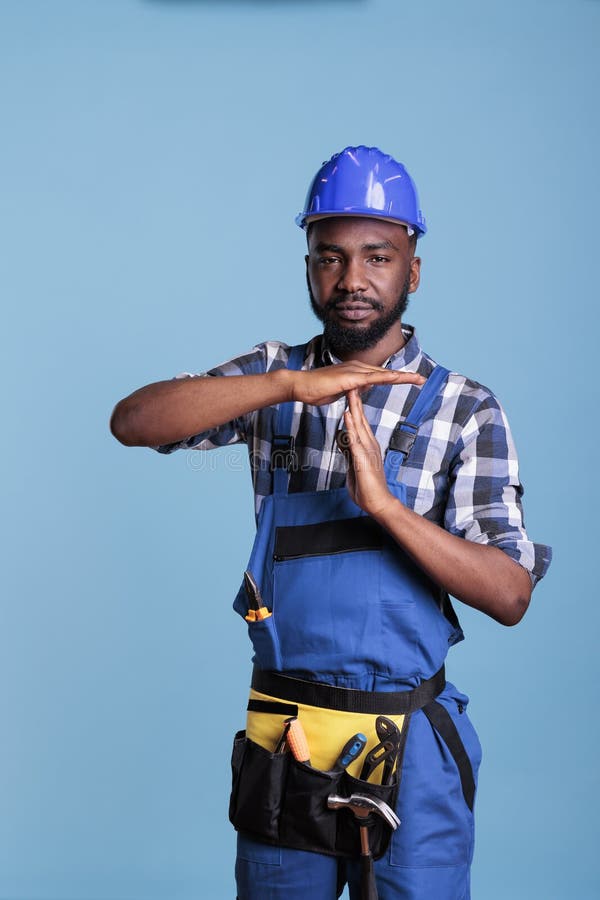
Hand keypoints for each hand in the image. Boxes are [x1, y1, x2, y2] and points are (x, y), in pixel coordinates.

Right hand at [290, 362, 424, 406]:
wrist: (300, 386)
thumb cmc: (316, 390)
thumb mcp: (340, 392)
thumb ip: (353, 390)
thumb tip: (362, 389)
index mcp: (356, 372)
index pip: (381, 376)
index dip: (397, 378)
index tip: (412, 381)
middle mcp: (357, 368)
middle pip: (387, 373)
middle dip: (406, 376)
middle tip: (423, 379)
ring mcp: (354, 371)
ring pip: (383, 374)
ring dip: (402, 377)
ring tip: (417, 379)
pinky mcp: (349, 378)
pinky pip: (371, 378)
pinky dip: (386, 378)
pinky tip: (397, 379)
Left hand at [339, 388, 395, 517]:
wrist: (379, 503)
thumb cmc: (367, 487)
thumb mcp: (353, 465)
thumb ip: (349, 451)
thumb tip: (343, 439)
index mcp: (367, 445)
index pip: (359, 422)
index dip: (354, 406)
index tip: (349, 391)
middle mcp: (369, 445)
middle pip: (360, 418)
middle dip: (355, 400)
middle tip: (351, 381)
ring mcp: (367, 451)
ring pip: (359, 426)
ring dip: (354, 408)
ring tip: (350, 391)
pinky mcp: (364, 460)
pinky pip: (356, 441)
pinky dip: (351, 427)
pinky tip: (347, 416)